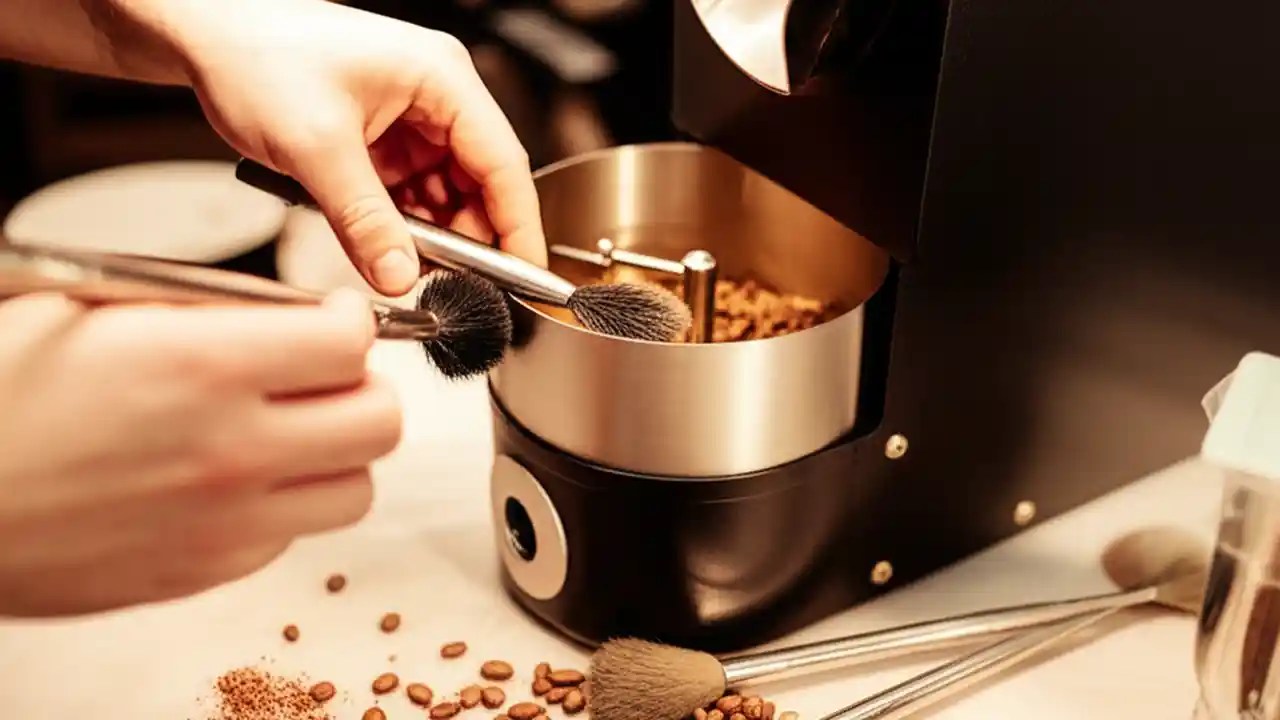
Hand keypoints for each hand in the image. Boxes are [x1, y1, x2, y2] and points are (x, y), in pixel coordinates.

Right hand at [0, 290, 400, 615]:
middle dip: (361, 386)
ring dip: (338, 453)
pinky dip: (285, 504)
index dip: (350, 320)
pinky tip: (237, 479)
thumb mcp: (92, 308)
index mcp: (203, 366)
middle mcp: (231, 449)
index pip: (352, 341)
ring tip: (293, 431)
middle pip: (381, 420)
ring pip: (357, 488)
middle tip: (325, 375)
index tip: (333, 318)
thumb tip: (287, 310)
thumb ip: (207, 308)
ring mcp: (226, 521)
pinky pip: (293, 535)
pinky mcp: (208, 571)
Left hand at [173, 0, 546, 295]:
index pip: (504, 163)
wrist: (203, 36)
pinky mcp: (385, 140)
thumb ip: (364, 220)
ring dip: (431, 235)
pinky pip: (412, 194)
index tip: (521, 279)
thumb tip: (399, 275)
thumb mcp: (315, 147)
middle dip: (468, 237)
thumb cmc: (256, 53)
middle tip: (450, 284)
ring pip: (447, 195)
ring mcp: (412, 119)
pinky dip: (402, 225)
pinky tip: (384, 244)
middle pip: (481, 184)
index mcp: (442, 79)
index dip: (518, 227)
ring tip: (405, 263)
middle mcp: (437, 97)